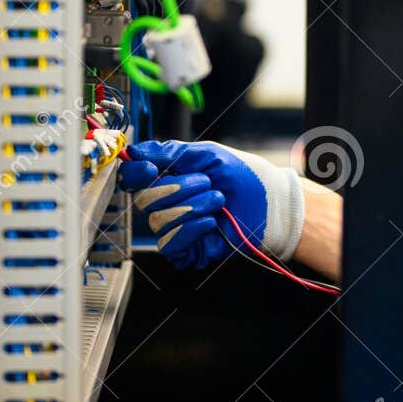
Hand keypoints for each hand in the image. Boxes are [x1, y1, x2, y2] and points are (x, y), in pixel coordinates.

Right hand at [117, 140, 304, 269]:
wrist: (270, 202)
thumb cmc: (242, 176)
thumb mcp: (206, 155)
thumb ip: (169, 152)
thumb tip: (134, 152)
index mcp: (167, 178)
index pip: (132, 178)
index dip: (135, 174)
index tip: (150, 168)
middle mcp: (166, 204)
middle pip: (145, 200)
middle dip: (177, 188)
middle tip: (207, 183)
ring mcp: (175, 228)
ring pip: (159, 220)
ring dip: (193, 207)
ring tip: (218, 200)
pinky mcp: (186, 250)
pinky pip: (170, 242)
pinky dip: (191, 228)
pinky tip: (211, 221)